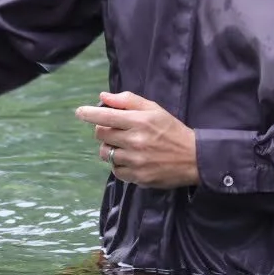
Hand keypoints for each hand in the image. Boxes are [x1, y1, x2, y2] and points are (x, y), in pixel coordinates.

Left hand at [74, 91, 198, 188]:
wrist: (194, 158)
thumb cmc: (171, 130)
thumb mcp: (154, 109)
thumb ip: (128, 101)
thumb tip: (103, 97)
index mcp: (139, 122)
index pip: (105, 117)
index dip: (89, 114)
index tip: (79, 112)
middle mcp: (135, 141)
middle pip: (101, 135)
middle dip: (103, 130)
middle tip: (115, 130)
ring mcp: (135, 161)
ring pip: (105, 153)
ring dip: (110, 148)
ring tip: (124, 146)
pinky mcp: (137, 177)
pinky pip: (115, 170)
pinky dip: (118, 164)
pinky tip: (131, 159)